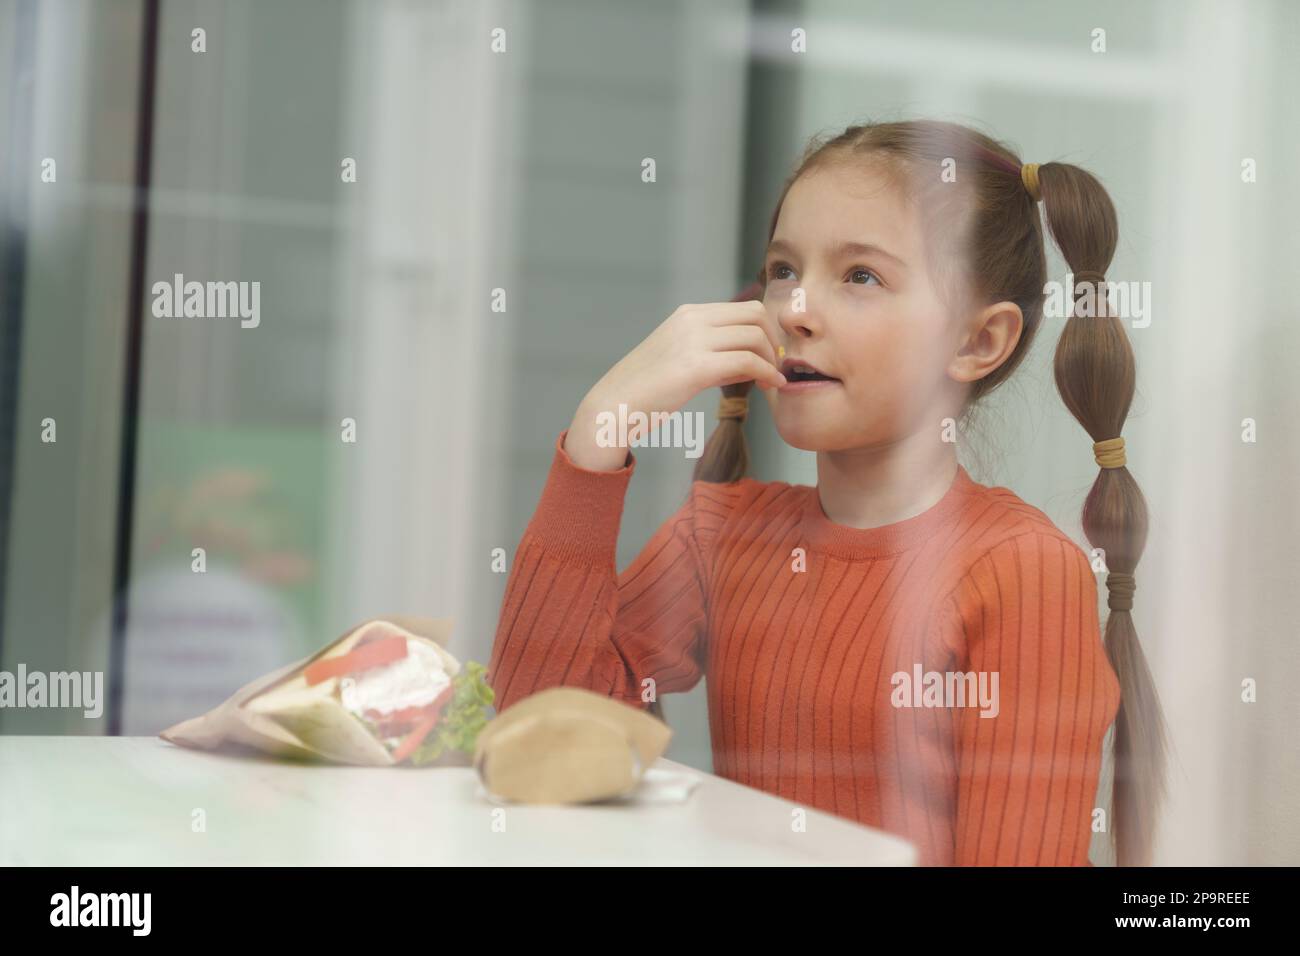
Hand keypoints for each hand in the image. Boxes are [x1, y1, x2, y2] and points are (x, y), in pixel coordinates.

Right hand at [564, 300, 784, 470]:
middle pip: (756, 314)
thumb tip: (746, 357)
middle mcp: (692, 320)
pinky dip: (767, 375)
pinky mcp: (696, 367)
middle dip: (773, 341)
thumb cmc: (646, 389)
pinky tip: (769, 388)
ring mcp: (693, 341)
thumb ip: (709, 349)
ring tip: (770, 382)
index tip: (768, 356)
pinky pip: (747, 363)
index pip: (744, 308)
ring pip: (755, 337)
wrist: (614, 405)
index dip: (766, 331)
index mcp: (688, 314)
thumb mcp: (677, 355)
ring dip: (771, 361)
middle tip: (773, 367)